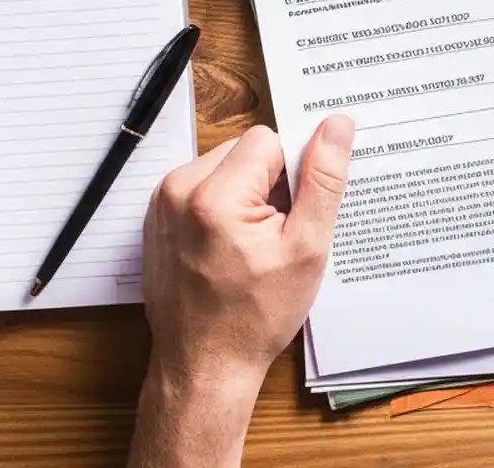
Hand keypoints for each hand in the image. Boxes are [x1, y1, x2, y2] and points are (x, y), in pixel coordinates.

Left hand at [141, 116, 354, 388]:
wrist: (204, 366)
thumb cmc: (254, 317)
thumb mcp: (306, 248)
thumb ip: (323, 180)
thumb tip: (337, 127)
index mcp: (213, 194)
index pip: (269, 139)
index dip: (292, 173)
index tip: (294, 215)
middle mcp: (178, 190)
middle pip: (244, 150)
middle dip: (269, 184)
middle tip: (276, 235)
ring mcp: (161, 204)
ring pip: (225, 168)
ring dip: (246, 196)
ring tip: (252, 246)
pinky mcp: (157, 217)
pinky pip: (202, 189)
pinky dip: (223, 209)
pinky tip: (231, 249)